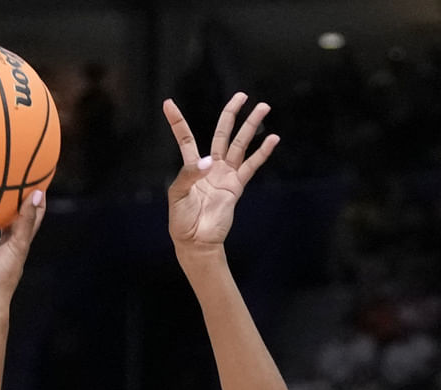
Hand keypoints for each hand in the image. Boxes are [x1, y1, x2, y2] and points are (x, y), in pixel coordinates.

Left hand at [163, 93, 277, 259]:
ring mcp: (225, 175)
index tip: (168, 103)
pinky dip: (262, 153)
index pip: (185, 138)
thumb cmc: (182, 221)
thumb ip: (190, 175)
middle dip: (232, 113)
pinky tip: (272, 139)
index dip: (177, 122)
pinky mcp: (236, 186)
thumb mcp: (177, 196)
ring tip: (263, 107)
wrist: (196, 242)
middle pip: (222, 133)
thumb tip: (210, 162)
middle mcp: (211, 166)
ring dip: (251, 126)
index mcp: (191, 166)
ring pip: (240, 144)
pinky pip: (251, 165)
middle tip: (242, 95)